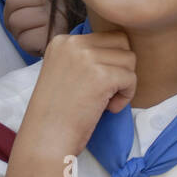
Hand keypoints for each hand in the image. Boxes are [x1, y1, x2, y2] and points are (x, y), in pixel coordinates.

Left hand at [2, 0, 68, 56]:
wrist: (90, 45)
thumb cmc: (69, 24)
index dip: (15, 0)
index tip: (22, 11)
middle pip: (13, 0)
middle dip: (11, 17)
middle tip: (23, 27)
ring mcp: (54, 15)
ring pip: (15, 20)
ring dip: (20, 33)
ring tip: (35, 36)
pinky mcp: (52, 35)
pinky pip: (24, 40)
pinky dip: (28, 46)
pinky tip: (40, 45)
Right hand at [22, 32, 136, 156]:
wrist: (45, 139)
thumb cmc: (56, 114)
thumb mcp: (63, 72)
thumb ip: (84, 57)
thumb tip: (121, 50)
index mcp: (62, 41)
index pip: (105, 37)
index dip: (108, 63)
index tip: (92, 85)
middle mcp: (73, 43)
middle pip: (121, 42)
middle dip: (120, 67)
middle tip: (104, 91)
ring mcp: (87, 58)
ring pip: (129, 60)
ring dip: (123, 83)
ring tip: (104, 101)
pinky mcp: (101, 76)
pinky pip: (131, 78)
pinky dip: (126, 96)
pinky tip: (109, 108)